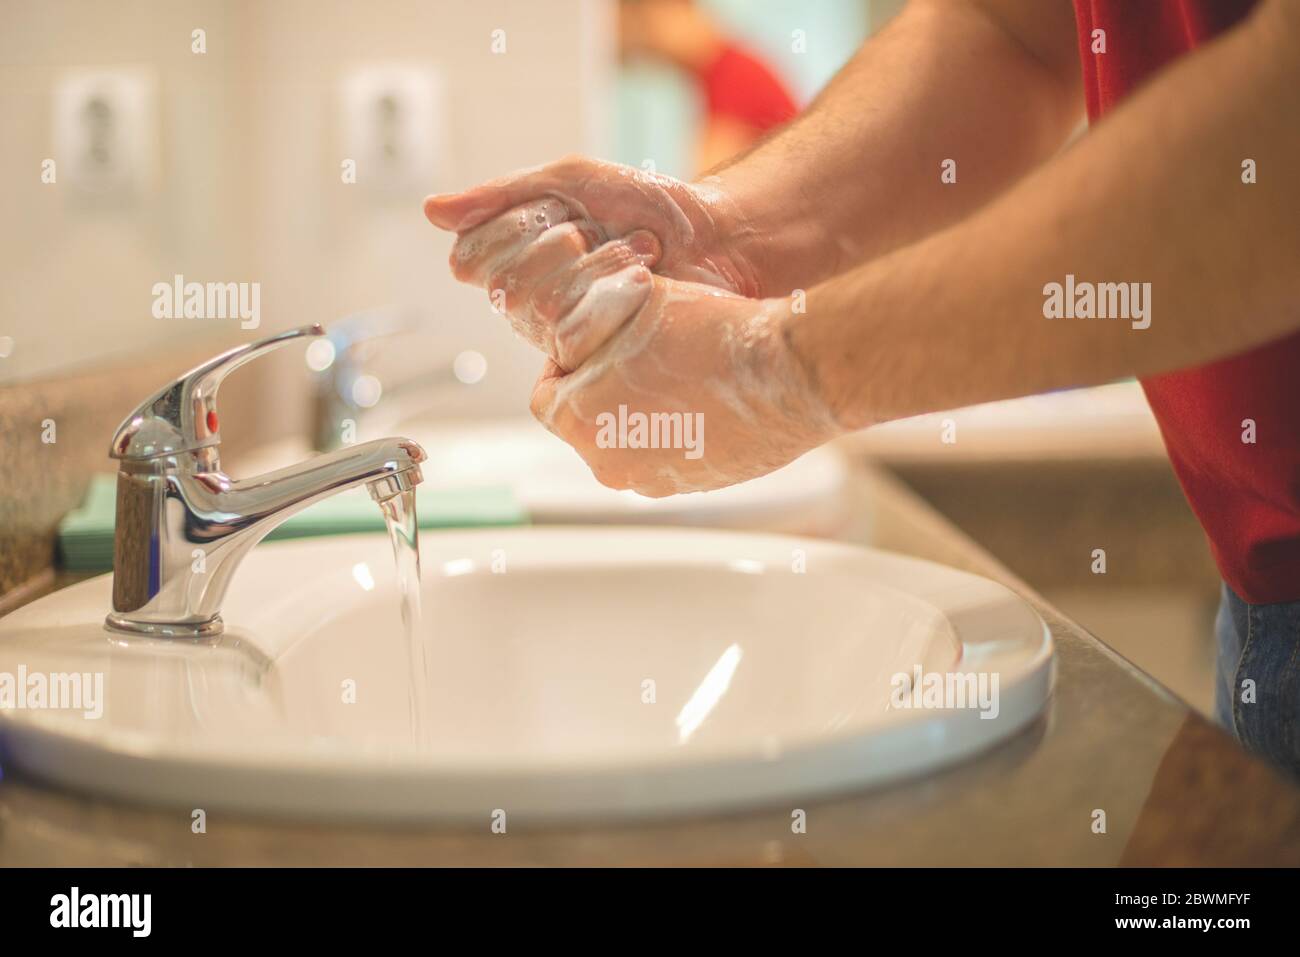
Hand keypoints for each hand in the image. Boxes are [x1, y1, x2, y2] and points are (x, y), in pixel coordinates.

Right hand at [423, 157, 765, 368]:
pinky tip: (646, 288)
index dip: (513, 230)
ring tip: (640, 256)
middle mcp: (532, 305)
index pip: (468, 258)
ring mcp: (563, 337)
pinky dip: (616, 298)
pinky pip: (574, 338)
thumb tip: (431, 211)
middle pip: (502, 286)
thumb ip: (503, 195)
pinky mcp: (598, 363)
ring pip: (539, 311)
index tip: (563, 211)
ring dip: (599, 268)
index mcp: (517, 261)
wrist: (721, 239)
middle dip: (562, 246)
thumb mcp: (574, 181)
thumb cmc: (652, 206)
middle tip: (604, 233)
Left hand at [528, 275, 842, 496]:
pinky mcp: (695, 487)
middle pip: (586, 422)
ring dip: (640, 410)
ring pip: (628, 441)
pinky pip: (668, 456)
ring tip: (675, 370)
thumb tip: (582, 318)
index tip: (595, 343)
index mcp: (579, 421)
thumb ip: (593, 315)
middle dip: (603, 388)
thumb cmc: (709, 333)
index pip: (547, 395)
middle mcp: (609, 463)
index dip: (567, 363)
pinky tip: (703, 393)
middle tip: (636, 353)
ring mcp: (654, 481)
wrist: (786, 374)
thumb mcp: (634, 300)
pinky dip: (677, 429)